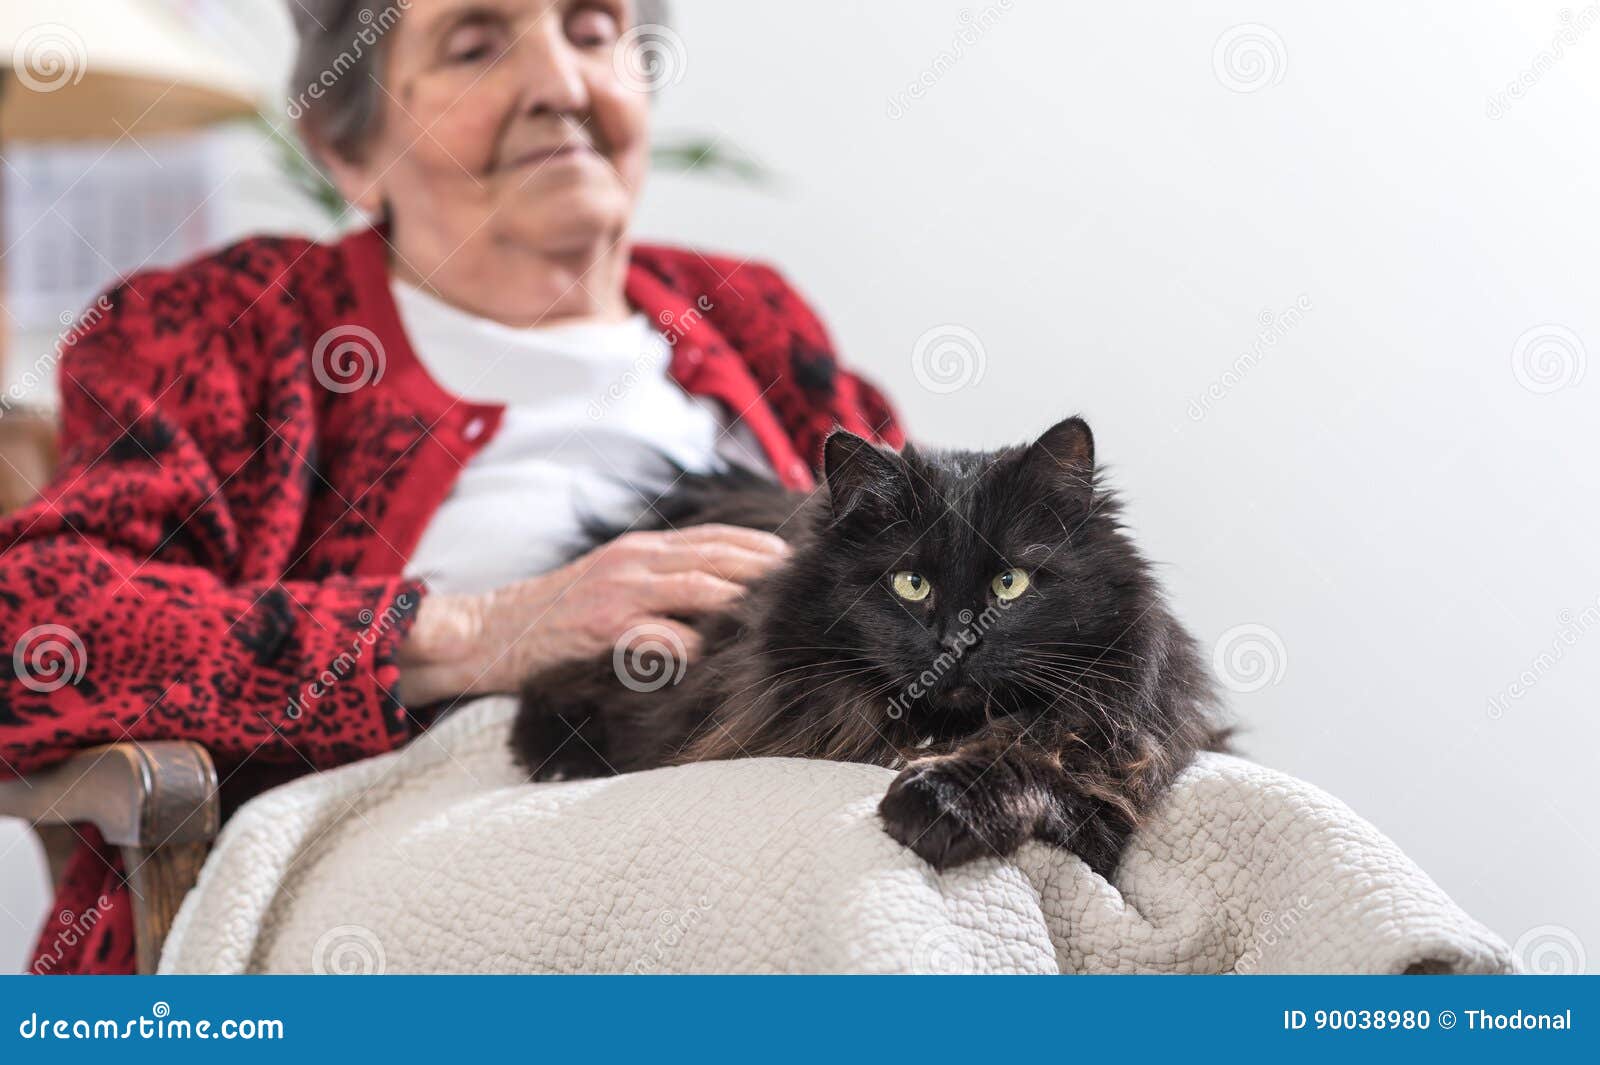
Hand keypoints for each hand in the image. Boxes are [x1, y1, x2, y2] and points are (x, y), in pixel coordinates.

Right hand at [395, 524, 789, 706]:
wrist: (487, 632)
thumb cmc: (556, 618)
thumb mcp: (612, 586)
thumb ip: (660, 584)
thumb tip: (717, 596)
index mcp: (642, 550)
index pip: (716, 538)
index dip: (761, 547)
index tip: (800, 562)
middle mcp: (636, 561)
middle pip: (719, 556)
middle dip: (767, 571)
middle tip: (809, 588)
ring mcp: (620, 592)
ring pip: (700, 586)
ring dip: (744, 600)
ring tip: (782, 615)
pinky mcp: (604, 627)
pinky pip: (661, 633)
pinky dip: (696, 642)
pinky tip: (724, 655)